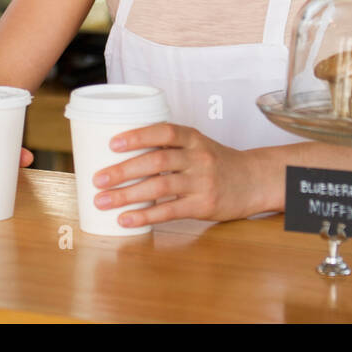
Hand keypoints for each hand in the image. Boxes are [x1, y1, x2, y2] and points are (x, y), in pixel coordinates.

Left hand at [89, 123, 266, 227]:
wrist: (253, 181)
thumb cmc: (218, 162)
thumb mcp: (198, 145)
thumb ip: (170, 147)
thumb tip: (124, 154)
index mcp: (194, 138)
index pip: (164, 132)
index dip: (138, 136)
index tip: (112, 143)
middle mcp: (198, 158)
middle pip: (157, 161)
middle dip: (123, 170)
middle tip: (98, 179)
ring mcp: (201, 182)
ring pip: (159, 187)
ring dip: (127, 195)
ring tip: (103, 201)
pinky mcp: (203, 205)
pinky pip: (169, 211)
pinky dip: (145, 216)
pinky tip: (125, 219)